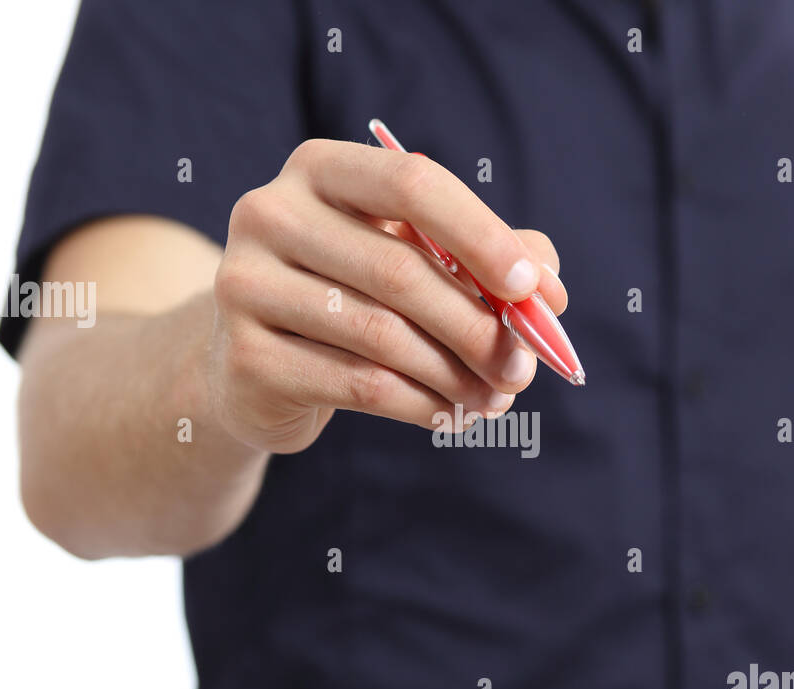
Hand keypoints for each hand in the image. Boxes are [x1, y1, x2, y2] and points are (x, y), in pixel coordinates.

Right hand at [207, 138, 567, 453]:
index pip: (412, 184)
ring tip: (495, 399)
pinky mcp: (246, 358)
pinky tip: (449, 414)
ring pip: (382, 336)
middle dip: (477, 327)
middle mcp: (269, 215)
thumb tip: (548, 290)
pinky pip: (359, 385)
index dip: (480, 235)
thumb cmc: (354, 297)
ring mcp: (246, 286)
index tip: (530, 288)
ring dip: (456, 375)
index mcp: (319, 170)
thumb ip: (488, 257)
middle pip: (400, 271)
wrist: (256, 364)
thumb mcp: (415, 258)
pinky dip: (421, 404)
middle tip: (523, 369)